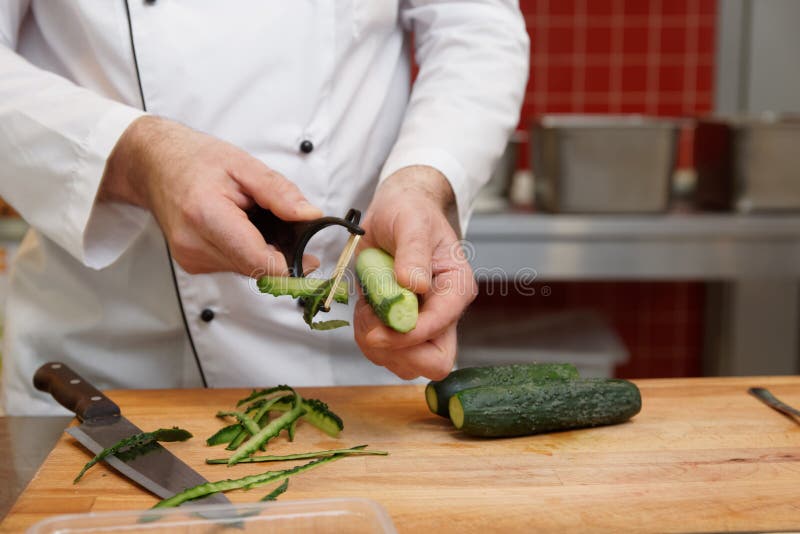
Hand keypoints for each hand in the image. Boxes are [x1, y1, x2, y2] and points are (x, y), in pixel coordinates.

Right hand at [100, 116, 321, 275]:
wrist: (154, 164)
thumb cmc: (195, 160)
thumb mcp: (243, 165)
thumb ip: (279, 193)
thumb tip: (310, 216)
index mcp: (206, 216)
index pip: (258, 260)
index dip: (290, 264)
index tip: (309, 257)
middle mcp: (194, 245)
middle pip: (256, 268)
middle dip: (279, 253)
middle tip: (287, 226)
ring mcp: (190, 258)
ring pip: (246, 269)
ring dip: (261, 251)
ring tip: (255, 219)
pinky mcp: (192, 264)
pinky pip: (233, 265)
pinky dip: (245, 250)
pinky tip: (240, 227)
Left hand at [354, 166, 476, 379]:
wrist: (396, 211)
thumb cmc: (410, 212)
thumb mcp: (412, 223)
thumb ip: (414, 252)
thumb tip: (414, 284)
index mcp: (456, 288)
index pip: (440, 329)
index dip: (409, 335)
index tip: (379, 328)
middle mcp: (443, 312)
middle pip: (434, 362)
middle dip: (397, 352)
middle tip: (372, 324)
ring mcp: (422, 323)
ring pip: (405, 363)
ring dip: (376, 343)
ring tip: (367, 307)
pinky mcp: (401, 327)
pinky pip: (384, 352)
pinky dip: (366, 336)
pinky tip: (365, 308)